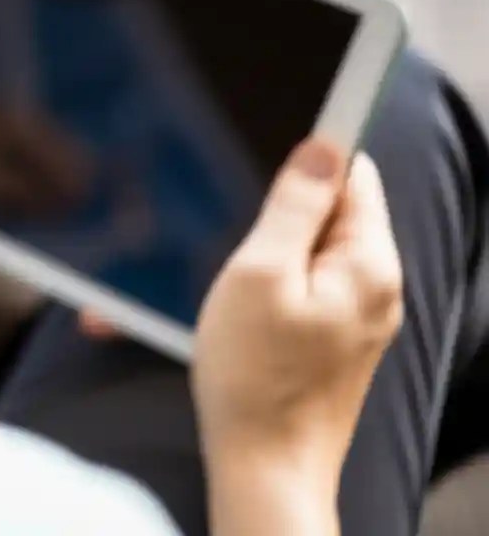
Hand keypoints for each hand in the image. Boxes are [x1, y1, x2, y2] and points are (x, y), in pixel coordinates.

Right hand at [192, 140, 402, 487]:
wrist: (264, 466)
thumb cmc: (255, 377)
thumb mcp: (260, 272)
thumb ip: (294, 206)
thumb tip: (323, 149)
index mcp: (369, 262)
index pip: (353, 176)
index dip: (306, 168)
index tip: (264, 188)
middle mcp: (377, 288)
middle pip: (328, 217)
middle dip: (276, 224)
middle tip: (240, 261)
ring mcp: (359, 319)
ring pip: (309, 257)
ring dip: (265, 264)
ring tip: (237, 302)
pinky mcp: (334, 344)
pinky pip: (302, 294)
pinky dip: (268, 297)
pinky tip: (242, 325)